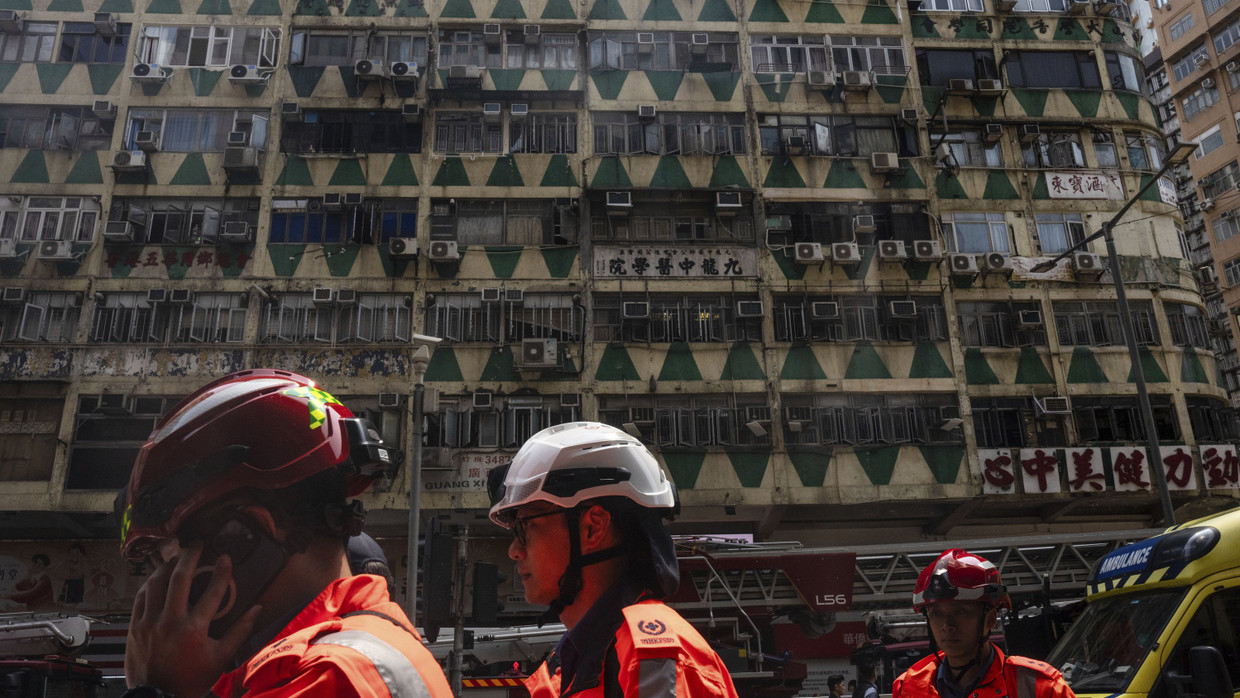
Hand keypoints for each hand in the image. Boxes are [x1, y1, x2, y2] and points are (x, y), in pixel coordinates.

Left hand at [125, 544, 261, 696]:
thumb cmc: (191, 679)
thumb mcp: (221, 658)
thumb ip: (240, 631)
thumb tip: (257, 610)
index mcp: (195, 628)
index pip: (213, 591)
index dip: (222, 571)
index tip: (225, 557)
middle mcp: (171, 621)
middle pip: (180, 578)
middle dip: (190, 556)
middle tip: (197, 544)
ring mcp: (150, 623)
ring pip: (156, 584)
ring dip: (167, 566)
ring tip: (176, 557)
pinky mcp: (135, 627)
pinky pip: (140, 598)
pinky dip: (150, 584)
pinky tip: (157, 578)